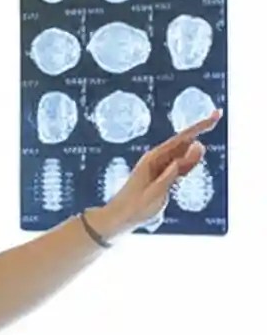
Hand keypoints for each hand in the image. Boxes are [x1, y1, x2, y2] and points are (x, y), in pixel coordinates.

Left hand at [94, 108, 221, 237]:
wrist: (119, 218)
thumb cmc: (136, 207)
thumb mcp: (159, 190)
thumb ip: (177, 169)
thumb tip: (197, 147)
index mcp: (153, 159)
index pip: (181, 139)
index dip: (199, 126)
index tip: (214, 116)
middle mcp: (155, 160)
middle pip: (182, 142)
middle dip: (199, 129)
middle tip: (217, 116)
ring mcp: (158, 168)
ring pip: (182, 154)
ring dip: (195, 144)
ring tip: (209, 129)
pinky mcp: (160, 177)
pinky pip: (179, 165)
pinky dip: (189, 160)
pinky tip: (196, 154)